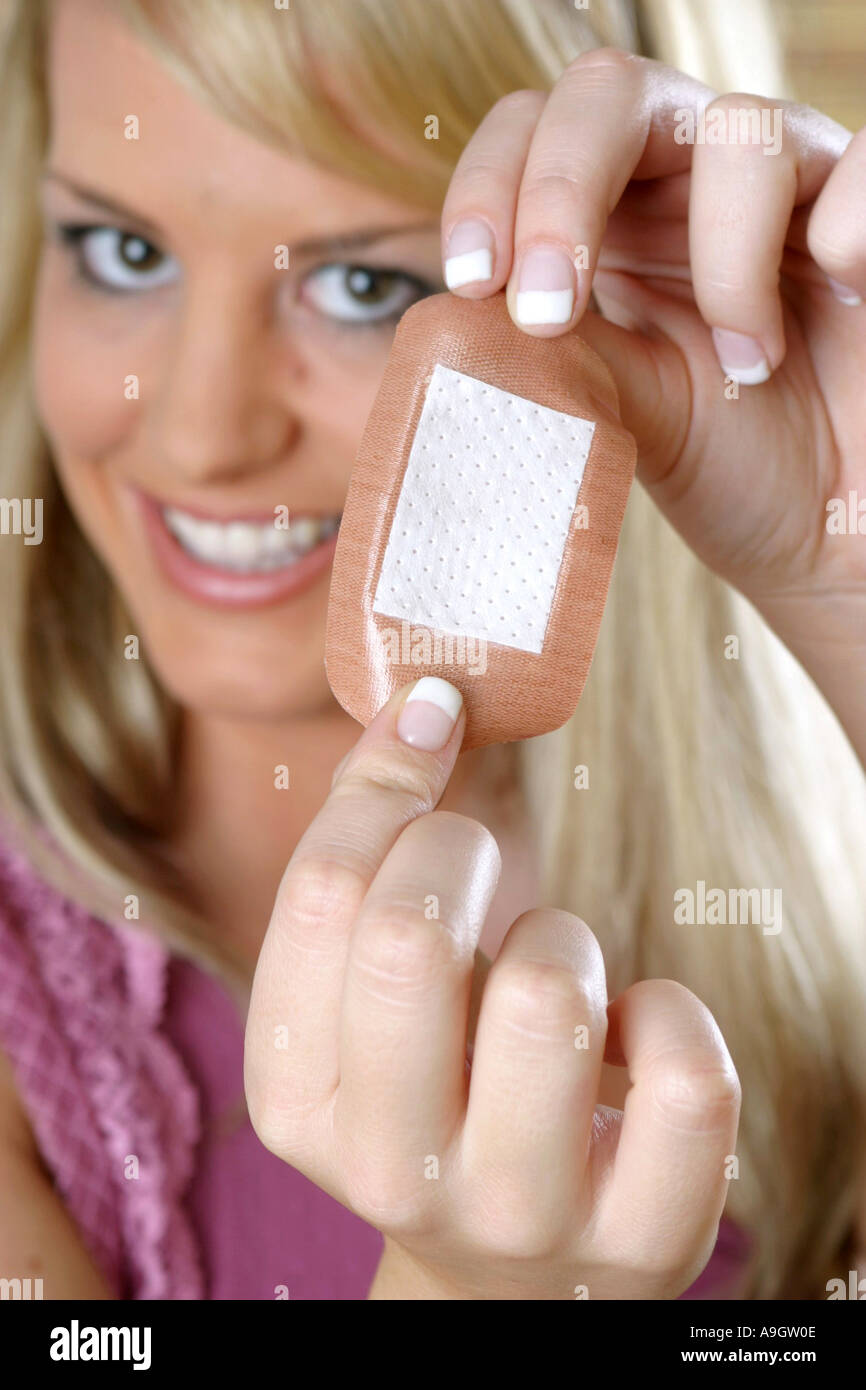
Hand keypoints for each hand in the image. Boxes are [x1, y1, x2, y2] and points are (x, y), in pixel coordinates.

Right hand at [245, 680, 739, 1299]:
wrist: (508, 1273)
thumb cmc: (431, 1088)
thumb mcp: (363, 1000)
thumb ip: (366, 857)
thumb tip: (426, 699)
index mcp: (296, 1103)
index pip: (325, 892)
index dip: (389, 775)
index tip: (436, 715)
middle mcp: (390, 1172)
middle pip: (412, 934)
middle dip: (460, 851)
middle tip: (473, 865)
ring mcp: (519, 1215)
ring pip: (550, 990)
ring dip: (560, 937)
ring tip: (548, 981)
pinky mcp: (642, 1236)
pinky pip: (683, 1067)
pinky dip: (669, 1011)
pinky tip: (630, 1032)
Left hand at [441, 51, 865, 645]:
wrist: (825, 531)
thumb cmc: (724, 466)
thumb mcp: (614, 409)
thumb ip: (549, 349)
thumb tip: (458, 319)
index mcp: (608, 218)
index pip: (526, 135)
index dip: (489, 187)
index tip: (472, 282)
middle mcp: (690, 181)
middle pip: (607, 92)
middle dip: (559, 192)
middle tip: (545, 311)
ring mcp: (789, 187)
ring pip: (740, 127)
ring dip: (722, 260)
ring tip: (744, 368)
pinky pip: (862, 168)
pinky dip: (839, 235)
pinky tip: (820, 318)